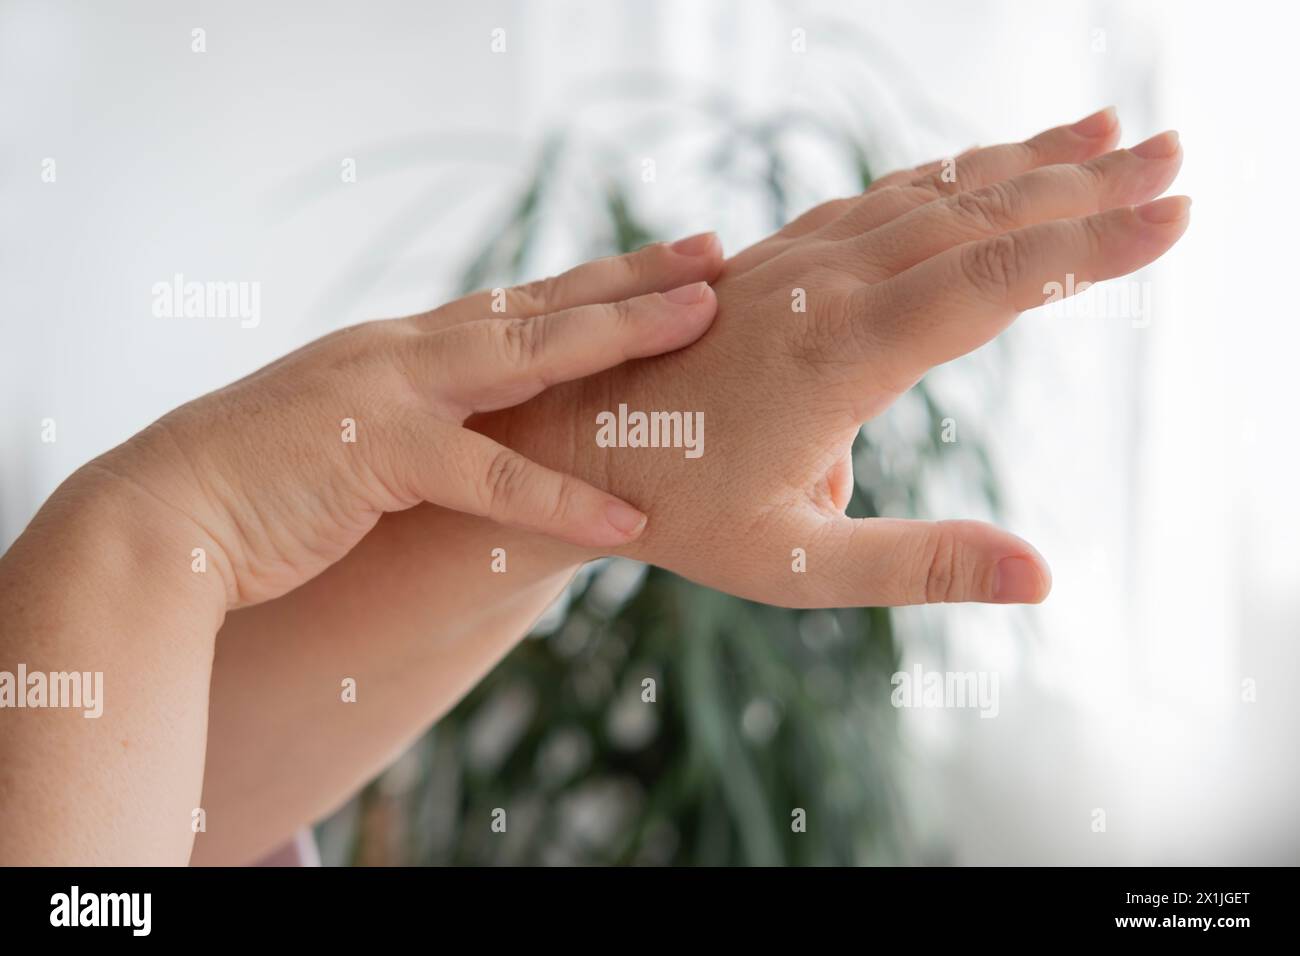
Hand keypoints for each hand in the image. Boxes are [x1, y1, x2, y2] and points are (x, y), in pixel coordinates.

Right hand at [90, 239, 723, 607]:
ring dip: (618, 335)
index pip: (520, 302)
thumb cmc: (267, 487)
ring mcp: (392, 391)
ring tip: (701, 322)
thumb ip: (425, 426)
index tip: (669, 263)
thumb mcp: (359, 438)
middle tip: (713, 255)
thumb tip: (486, 440)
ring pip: (525, 353)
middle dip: (631, 278)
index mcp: (407, 347)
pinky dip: (558, 496)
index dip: (599, 281)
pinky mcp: (377, 452)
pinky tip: (625, 519)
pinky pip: (487, 476)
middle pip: (540, 303)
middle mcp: (408, 350)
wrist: (167, 518)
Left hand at [474, 107, 1188, 606]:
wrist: (569, 442)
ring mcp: (796, 262)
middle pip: (974, 218)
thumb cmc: (678, 511)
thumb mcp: (795, 564)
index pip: (991, 284)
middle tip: (1176, 154)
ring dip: (1023, 163)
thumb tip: (1044, 578)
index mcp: (838, 355)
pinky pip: (879, 199)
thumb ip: (917, 565)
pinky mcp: (778, 258)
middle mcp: (822, 288)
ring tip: (1105, 133)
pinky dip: (950, 174)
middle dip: (1083, 186)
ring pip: (928, 194)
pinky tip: (984, 167)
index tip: (1173, 215)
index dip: (1089, 246)